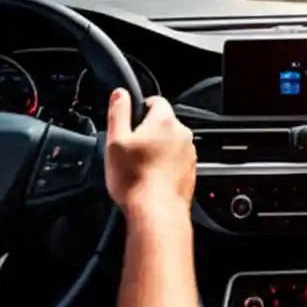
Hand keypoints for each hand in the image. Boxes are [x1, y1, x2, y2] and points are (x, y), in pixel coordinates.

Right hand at [104, 91, 195, 221]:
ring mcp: (189, 153)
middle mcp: (182, 133)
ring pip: (170, 143)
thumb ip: (119, 112)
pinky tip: (152, 178)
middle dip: (148, 132)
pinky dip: (166, 166)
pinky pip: (176, 161)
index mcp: (164, 120)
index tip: (130, 123)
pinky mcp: (191, 171)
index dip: (140, 109)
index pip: (155, 101)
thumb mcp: (116, 140)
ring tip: (140, 168)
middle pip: (163, 123)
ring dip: (158, 150)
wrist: (156, 212)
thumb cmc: (135, 179)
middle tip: (131, 150)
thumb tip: (120, 94)